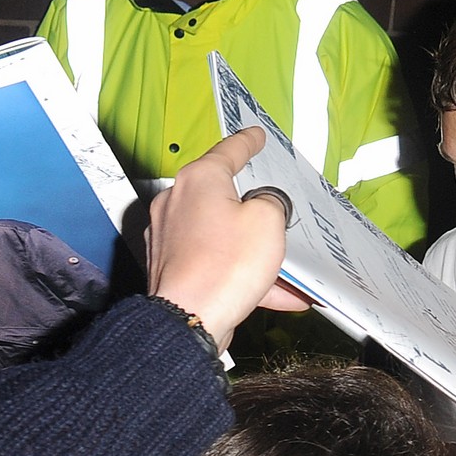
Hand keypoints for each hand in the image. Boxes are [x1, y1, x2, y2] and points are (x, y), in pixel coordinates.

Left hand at [145, 127, 309, 350]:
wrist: (190, 319)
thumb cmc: (228, 265)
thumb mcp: (268, 222)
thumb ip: (272, 203)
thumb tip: (266, 205)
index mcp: (199, 180)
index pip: (228, 151)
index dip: (248, 142)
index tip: (255, 135)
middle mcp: (177, 202)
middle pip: (222, 195)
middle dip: (253, 209)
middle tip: (275, 213)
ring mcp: (170, 235)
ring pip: (222, 234)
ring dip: (253, 250)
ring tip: (285, 270)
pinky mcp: (171, 266)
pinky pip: (214, 262)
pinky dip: (241, 273)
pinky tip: (275, 294)